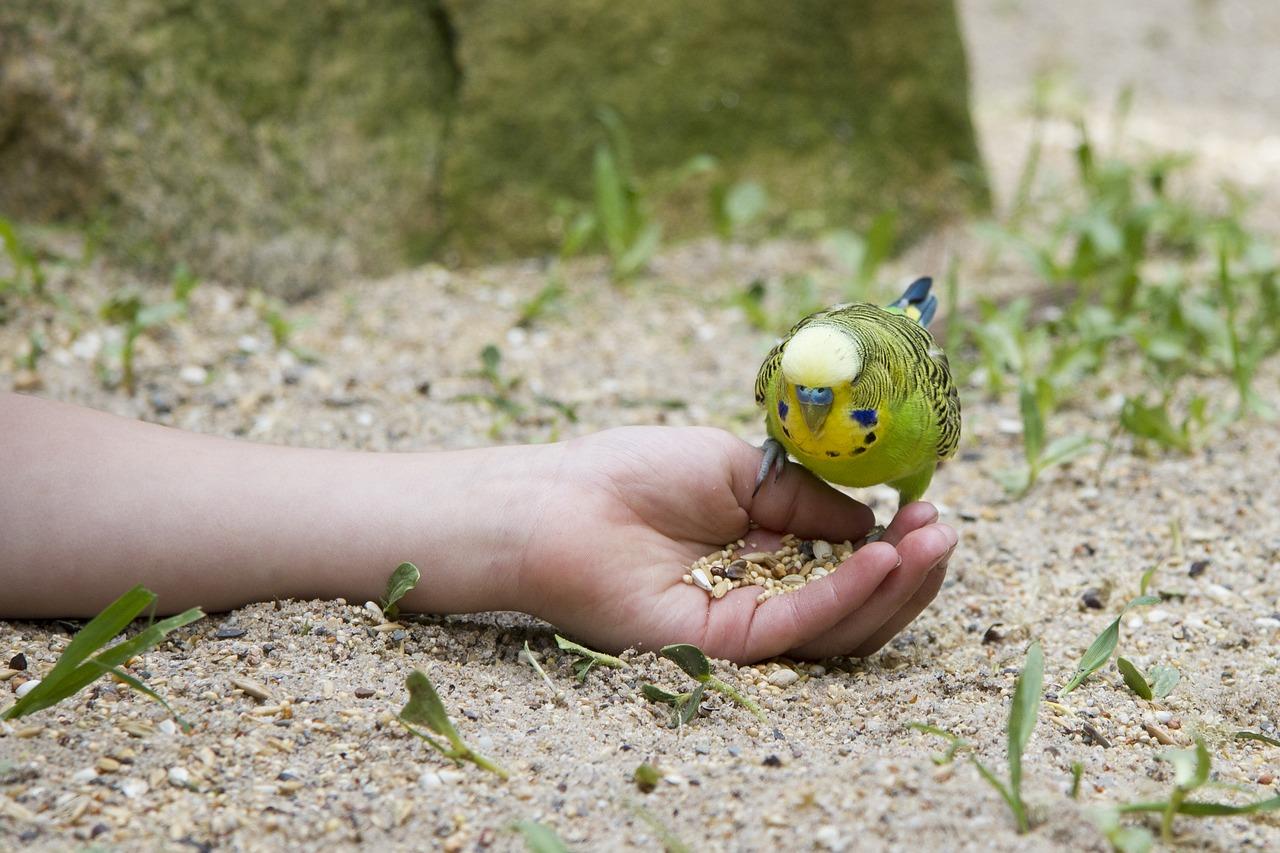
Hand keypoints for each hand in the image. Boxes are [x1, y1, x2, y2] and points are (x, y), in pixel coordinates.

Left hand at [519, 426, 956, 662]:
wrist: (564, 503)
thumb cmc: (637, 473)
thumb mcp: (741, 469)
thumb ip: (807, 501)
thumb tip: (872, 520)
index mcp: (769, 546)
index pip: (850, 557)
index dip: (895, 539)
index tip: (930, 509)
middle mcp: (767, 588)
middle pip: (858, 598)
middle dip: (910, 569)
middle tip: (944, 533)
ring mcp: (750, 621)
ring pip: (843, 624)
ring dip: (895, 587)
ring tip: (931, 544)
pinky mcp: (729, 645)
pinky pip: (803, 627)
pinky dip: (849, 595)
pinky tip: (884, 560)